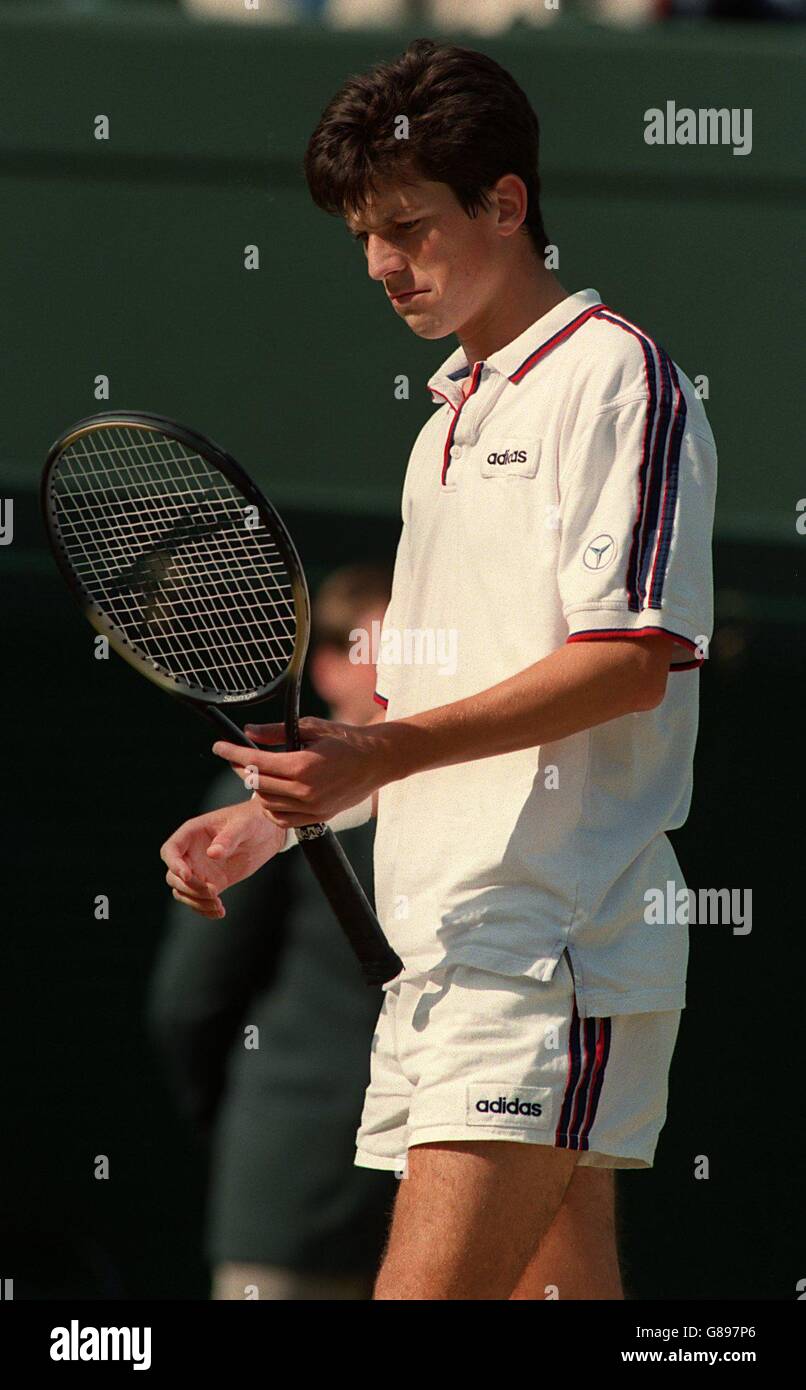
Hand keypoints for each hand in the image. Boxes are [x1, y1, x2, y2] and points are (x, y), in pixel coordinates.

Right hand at [159, 798, 285, 918]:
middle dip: (189, 888)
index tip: (187, 876)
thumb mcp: (243, 825)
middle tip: (213, 892)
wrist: (267, 831)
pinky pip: (199, 900)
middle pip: (173, 876)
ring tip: (218, 905)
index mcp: (192, 833)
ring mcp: (200, 869)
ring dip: (196, 902)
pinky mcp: (212, 883)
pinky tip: (219, 912)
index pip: (170, 850)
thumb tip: (212, 853)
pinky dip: (205, 909)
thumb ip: (228, 838)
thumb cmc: (252, 820)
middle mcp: (191, 853)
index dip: (174, 864)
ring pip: (183, 891)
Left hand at [212, 716, 387, 826]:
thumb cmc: (346, 740)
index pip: (256, 762)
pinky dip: (270, 808)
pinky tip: (271, 794)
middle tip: (235, 757)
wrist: (378, 761)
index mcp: (303, 765)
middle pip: (257, 784)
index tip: (218, 746)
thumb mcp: (311, 728)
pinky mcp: (318, 817)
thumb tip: (249, 731)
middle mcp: (305, 790)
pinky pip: (282, 819)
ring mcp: (312, 807)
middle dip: (240, 769)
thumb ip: (277, 732)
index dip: (232, 753)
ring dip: (255, 789)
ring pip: (267, 803)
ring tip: (255, 774)